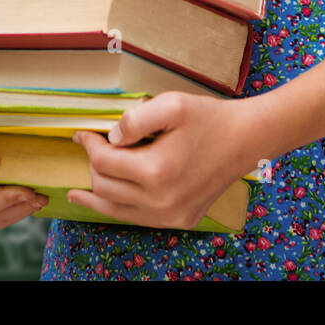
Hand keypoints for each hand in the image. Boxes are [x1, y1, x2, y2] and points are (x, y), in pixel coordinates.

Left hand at [67, 92, 259, 229]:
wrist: (247, 139)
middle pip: (105, 187)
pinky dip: (120, 208)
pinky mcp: (180, 220)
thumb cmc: (210, 118)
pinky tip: (109, 202)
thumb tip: (111, 138)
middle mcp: (160, 201)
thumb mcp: (171, 104)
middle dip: (93, 166)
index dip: (89, 145)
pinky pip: (138, 217)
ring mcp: (170, 215)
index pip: (104, 162)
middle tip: (93, 149)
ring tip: (78, 192)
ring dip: (97, 195)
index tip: (82, 134)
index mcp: (156, 171)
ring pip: (115, 210)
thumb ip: (134, 119)